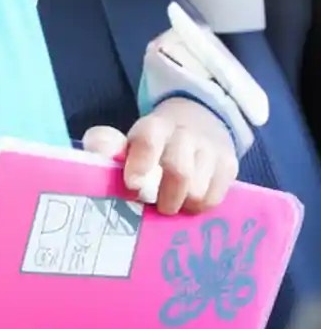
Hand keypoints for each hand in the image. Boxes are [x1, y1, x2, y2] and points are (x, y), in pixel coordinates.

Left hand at [82, 98, 238, 214]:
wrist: (198, 120)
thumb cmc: (152, 141)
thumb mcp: (127, 138)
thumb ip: (106, 145)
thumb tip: (98, 154)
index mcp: (154, 126)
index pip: (148, 140)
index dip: (141, 162)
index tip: (132, 185)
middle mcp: (185, 134)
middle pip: (178, 171)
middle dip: (165, 197)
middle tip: (157, 208)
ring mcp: (211, 149)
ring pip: (198, 190)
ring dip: (182, 204)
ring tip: (172, 203)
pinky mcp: (229, 164)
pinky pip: (215, 197)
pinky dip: (200, 206)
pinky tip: (189, 201)